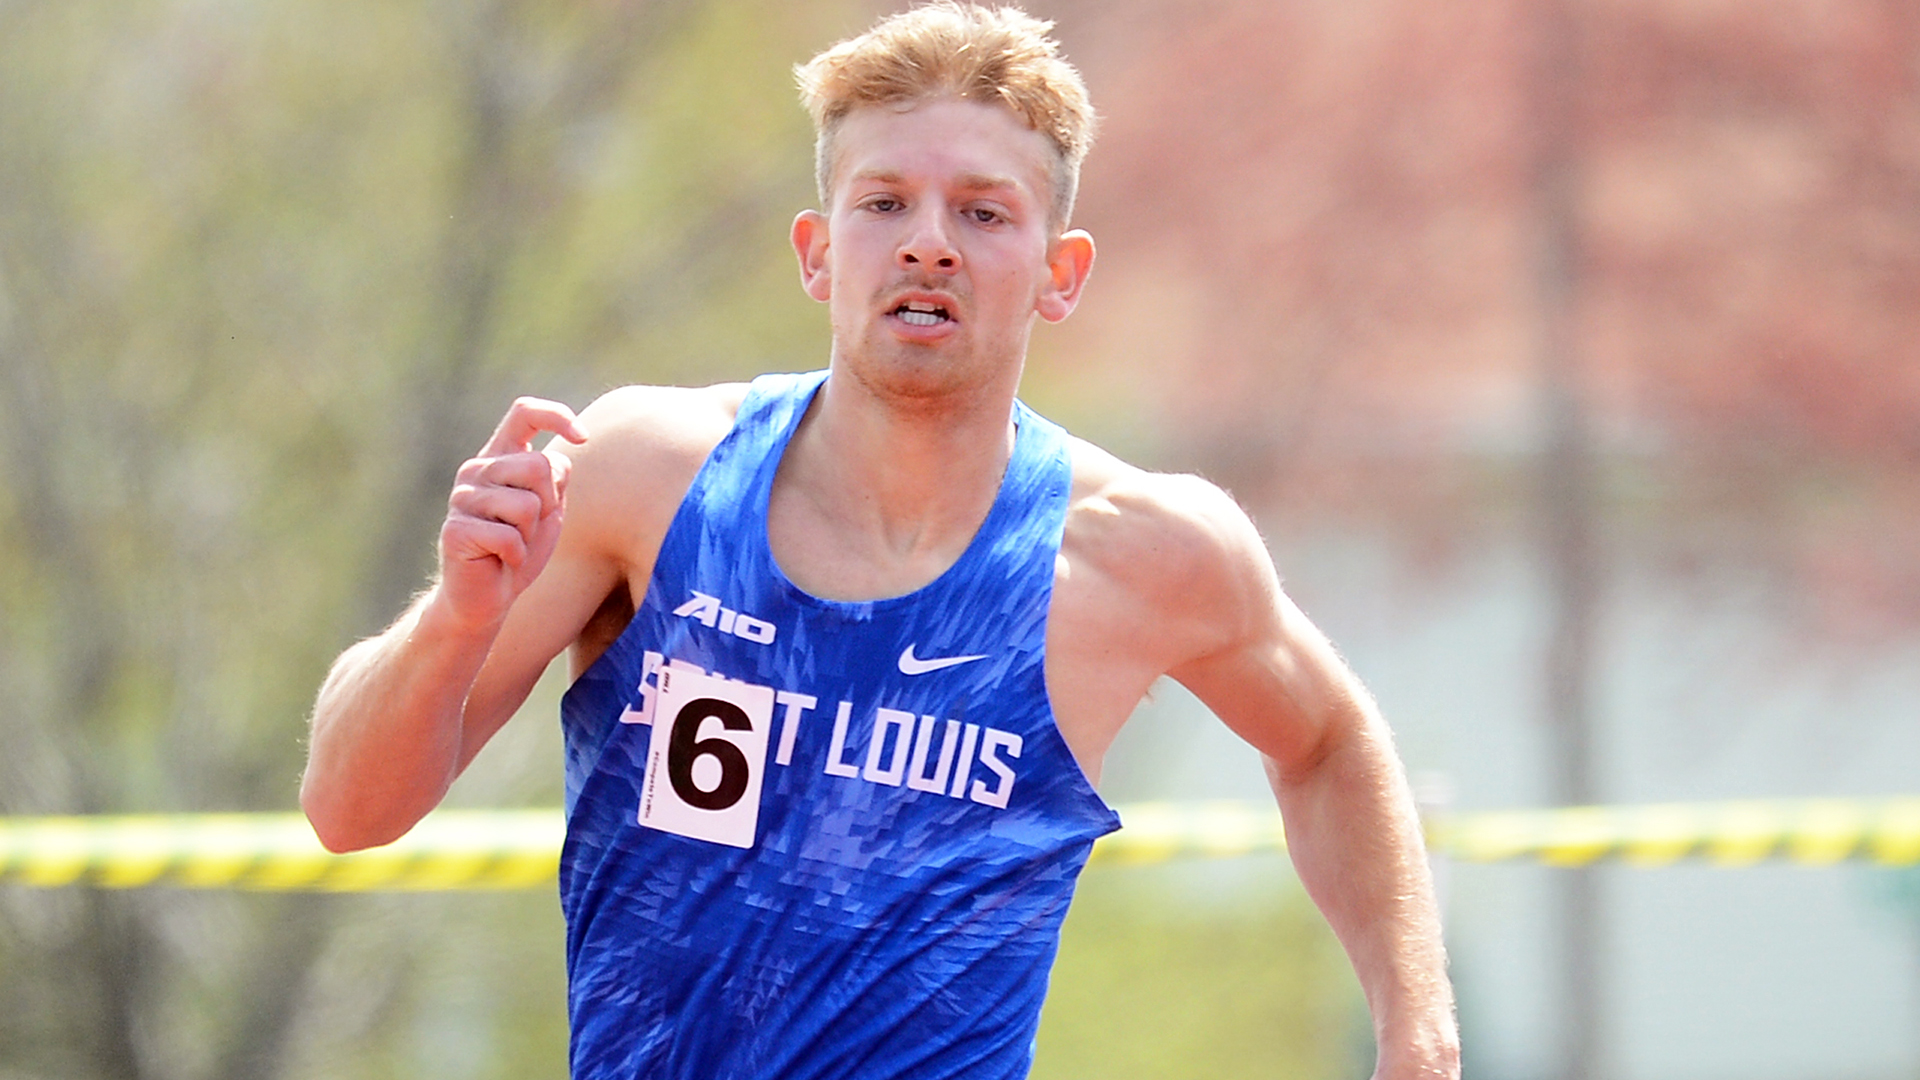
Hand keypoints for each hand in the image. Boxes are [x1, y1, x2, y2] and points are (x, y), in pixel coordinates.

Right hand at [437, 397, 586, 632]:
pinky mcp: (455, 531)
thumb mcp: (548, 507)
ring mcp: (462, 499)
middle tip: (530, 528)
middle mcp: (476, 470)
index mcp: (499, 457)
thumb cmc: (521, 549)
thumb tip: (563, 450)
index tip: (584, 438)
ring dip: (531, 534)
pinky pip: (509, 537)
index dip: (557, 416)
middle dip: (549, 503)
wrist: (487, 597)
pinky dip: (516, 556)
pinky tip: (501, 561)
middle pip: (537, 466)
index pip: (524, 413)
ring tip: (512, 545)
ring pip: (527, 505)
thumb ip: (555, 476)